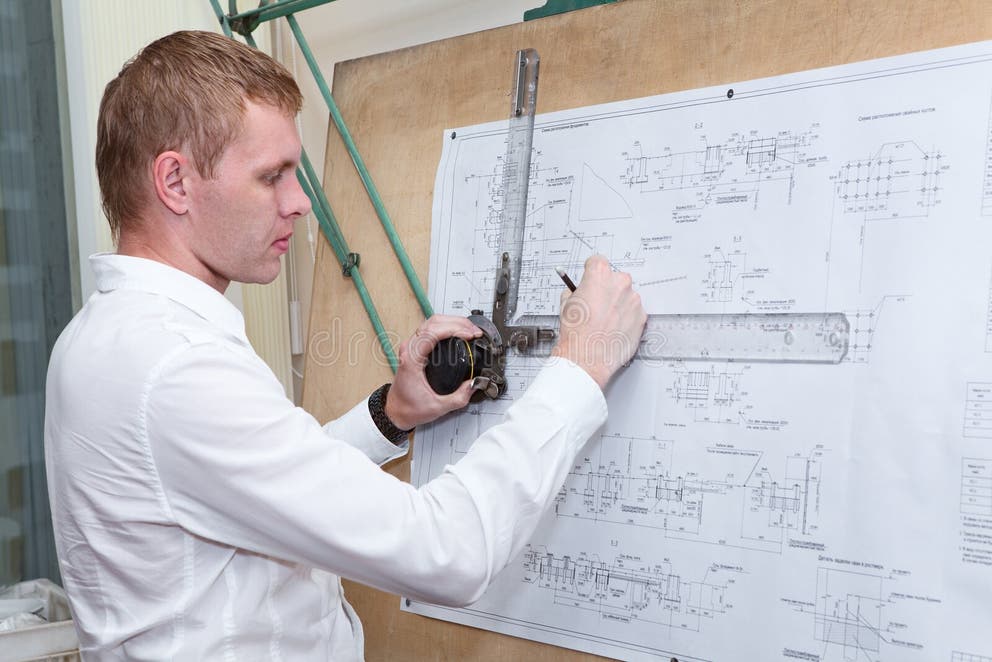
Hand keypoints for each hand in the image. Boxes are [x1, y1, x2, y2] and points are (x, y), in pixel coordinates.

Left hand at [385, 315, 482, 429]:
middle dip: (458, 323)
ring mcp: (411, 346)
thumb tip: (474, 384)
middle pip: (433, 322)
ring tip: (469, 330)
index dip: (454, 329)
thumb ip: (459, 398)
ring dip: (452, 322)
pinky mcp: (415, 347)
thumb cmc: (408, 407)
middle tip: (474, 332)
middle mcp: (410, 349)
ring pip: (432, 322)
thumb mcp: (438, 407)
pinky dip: (446, 326)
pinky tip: (457, 331)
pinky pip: (430, 328)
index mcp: (412, 360)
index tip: (469, 335)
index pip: (432, 333)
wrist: (395, 411)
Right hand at [551, 254, 646, 389]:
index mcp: (600, 275)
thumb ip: (575, 291)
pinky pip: (634, 312)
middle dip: (606, 289)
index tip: (590, 277)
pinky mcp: (642, 317)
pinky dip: (626, 318)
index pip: (598, 261)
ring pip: (626, 296)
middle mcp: (620, 283)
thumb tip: (577, 292)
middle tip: (596, 304)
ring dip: (617, 304)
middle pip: (615, 278)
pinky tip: (613, 328)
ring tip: (604, 320)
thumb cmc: (577, 333)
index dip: (591, 271)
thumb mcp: (566, 304)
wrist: (588, 356)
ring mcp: (634, 300)